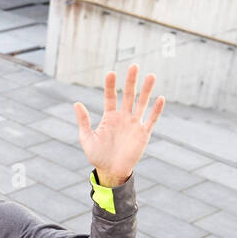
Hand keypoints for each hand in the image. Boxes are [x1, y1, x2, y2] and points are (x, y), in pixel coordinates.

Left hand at [74, 64, 163, 186]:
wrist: (111, 171)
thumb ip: (83, 121)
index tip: (111, 73)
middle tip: (134, 66)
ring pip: (142, 103)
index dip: (110, 85)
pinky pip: (151, 120)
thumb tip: (76, 103)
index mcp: (109, 117)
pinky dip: (156, 110)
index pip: (111, 97)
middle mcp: (123, 118)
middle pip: (128, 95)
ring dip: (146, 90)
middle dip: (131, 81)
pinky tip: (160, 98)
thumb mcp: (86, 138)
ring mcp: (134, 124)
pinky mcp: (143, 134)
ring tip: (150, 76)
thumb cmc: (97, 156)